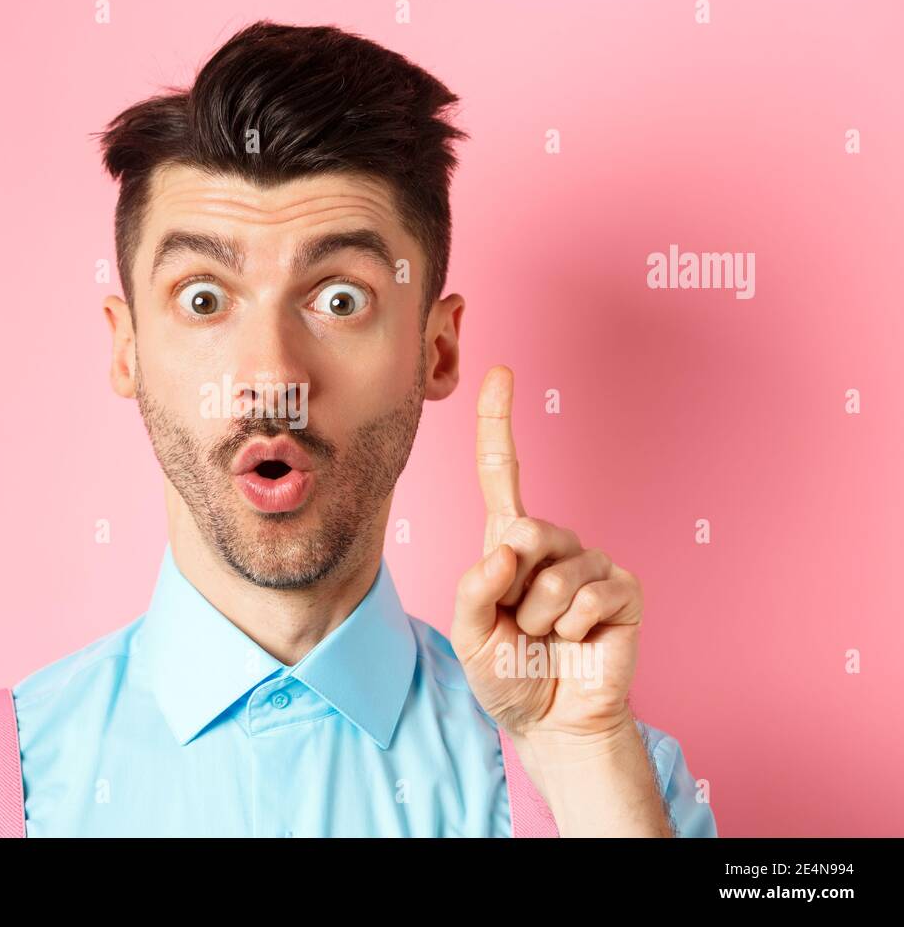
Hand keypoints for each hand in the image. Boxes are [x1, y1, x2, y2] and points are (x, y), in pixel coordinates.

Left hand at [450, 365, 644, 744]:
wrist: (551, 721)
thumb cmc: (508, 674)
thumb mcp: (470, 634)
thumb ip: (475, 589)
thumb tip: (507, 547)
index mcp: (508, 544)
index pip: (502, 473)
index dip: (498, 423)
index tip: (501, 372)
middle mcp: (550, 543)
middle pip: (524, 530)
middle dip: (513, 588)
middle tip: (519, 624)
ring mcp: (591, 562)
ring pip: (554, 572)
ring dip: (539, 618)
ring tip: (545, 637)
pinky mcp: (623, 588)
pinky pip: (590, 594)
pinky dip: (573, 627)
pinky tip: (577, 640)